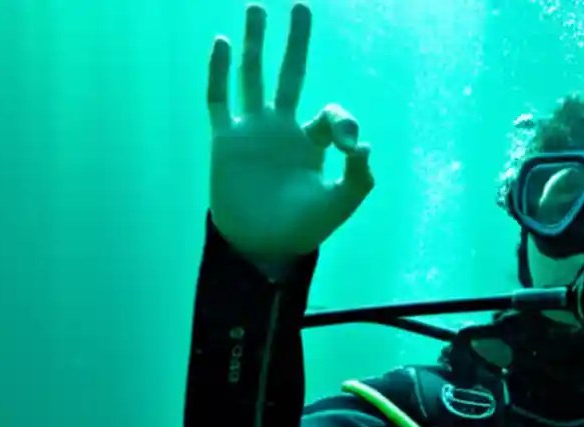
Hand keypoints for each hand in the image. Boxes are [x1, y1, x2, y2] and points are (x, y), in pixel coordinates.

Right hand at [207, 3, 372, 259]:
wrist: (261, 245)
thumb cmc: (301, 228)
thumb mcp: (338, 205)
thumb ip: (358, 179)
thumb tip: (364, 144)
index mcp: (313, 143)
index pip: (331, 114)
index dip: (344, 121)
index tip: (350, 147)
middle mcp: (283, 129)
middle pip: (291, 75)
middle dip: (297, 43)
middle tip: (301, 7)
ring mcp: (252, 131)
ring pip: (254, 78)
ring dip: (257, 44)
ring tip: (257, 9)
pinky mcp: (226, 141)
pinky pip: (219, 100)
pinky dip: (219, 72)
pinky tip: (222, 42)